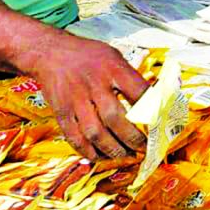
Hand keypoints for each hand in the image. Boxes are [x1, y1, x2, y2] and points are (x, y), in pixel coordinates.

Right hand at [29, 34, 150, 158]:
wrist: (51, 53)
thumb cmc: (88, 55)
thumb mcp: (114, 57)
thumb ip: (130, 78)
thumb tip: (153, 101)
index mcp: (113, 68)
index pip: (138, 91)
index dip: (151, 112)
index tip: (158, 126)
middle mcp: (94, 84)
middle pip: (115, 118)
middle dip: (132, 138)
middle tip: (143, 148)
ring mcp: (75, 100)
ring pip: (95, 133)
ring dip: (112, 149)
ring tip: (126, 156)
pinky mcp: (61, 112)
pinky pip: (75, 138)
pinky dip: (89, 151)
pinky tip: (100, 156)